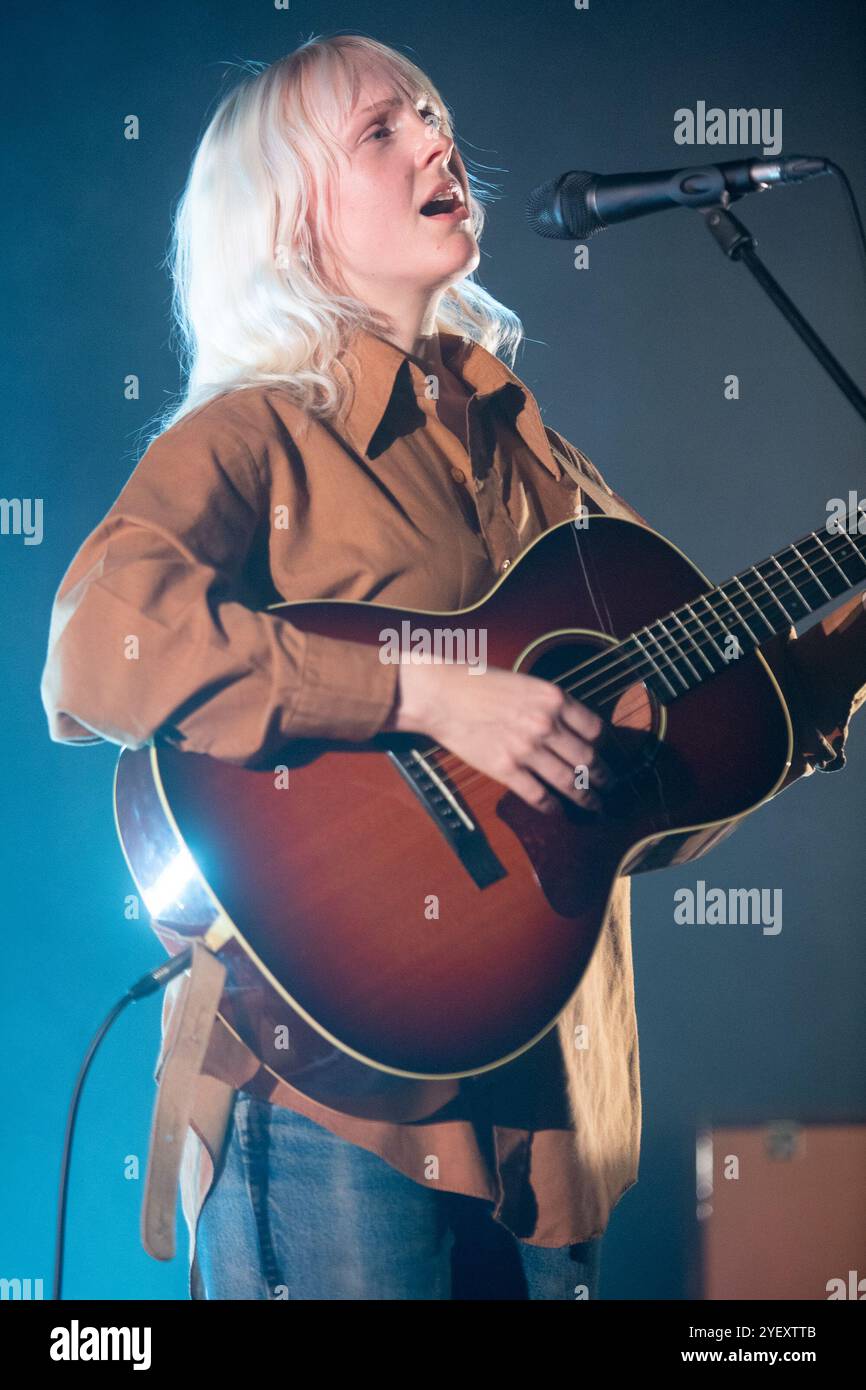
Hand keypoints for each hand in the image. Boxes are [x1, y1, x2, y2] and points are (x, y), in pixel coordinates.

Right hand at [383, 661, 616, 813]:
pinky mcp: (506, 769)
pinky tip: (556, 810)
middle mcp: (546, 724)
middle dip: (603, 777)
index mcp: (554, 698)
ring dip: (586, 798)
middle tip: (609, 786)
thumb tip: (569, 727)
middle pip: (588, 759)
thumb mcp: (524, 682)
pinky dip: (550, 807)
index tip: (602, 753)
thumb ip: (549, 704)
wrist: (440, 694)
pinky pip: (538, 796)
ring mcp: (527, 749)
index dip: (602, 745)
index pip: (595, 728)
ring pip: (569, 782)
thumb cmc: (477, 683)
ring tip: (593, 805)